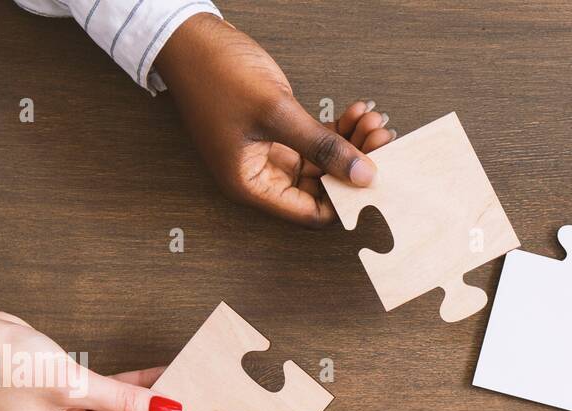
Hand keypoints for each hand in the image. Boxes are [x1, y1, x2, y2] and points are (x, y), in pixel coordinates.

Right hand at [155, 13, 393, 225]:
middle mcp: (262, 175)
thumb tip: (363, 174)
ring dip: (352, 143)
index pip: (310, 212)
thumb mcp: (275, 112)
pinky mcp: (278, 131)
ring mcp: (271, 153)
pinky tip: (357, 112)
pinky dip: (339, 129)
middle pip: (323, 187)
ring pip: (324, 162)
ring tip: (373, 120)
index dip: (346, 201)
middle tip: (382, 140)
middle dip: (355, 165)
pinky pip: (316, 140)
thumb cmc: (215, 73)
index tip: (373, 179)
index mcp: (252, 185)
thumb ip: (322, 146)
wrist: (189, 37)